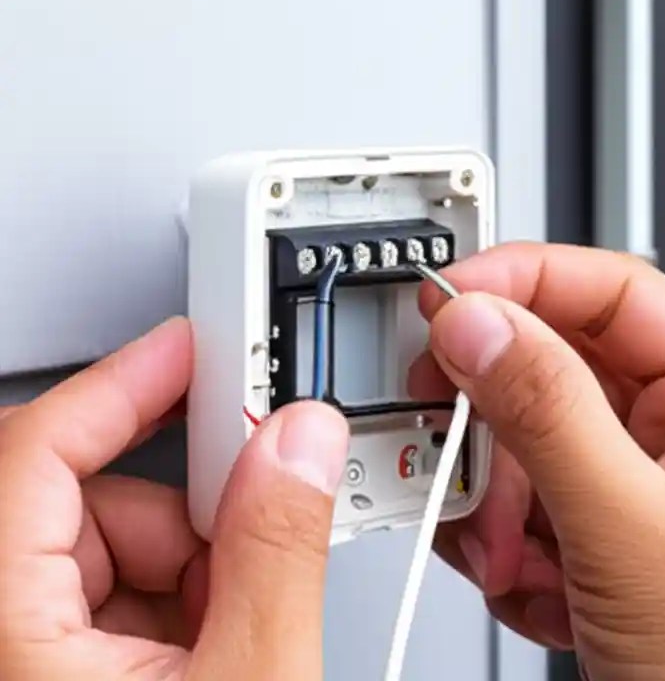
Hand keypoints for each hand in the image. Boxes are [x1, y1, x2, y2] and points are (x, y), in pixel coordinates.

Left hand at [0, 318, 349, 679]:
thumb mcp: (254, 678)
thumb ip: (276, 553)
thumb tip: (298, 445)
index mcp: (4, 633)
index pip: (29, 456)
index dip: (117, 387)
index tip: (188, 351)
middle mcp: (2, 637)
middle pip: (82, 504)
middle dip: (186, 514)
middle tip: (258, 514)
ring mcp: (29, 656)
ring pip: (108, 552)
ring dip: (192, 570)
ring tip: (236, 630)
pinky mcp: (58, 675)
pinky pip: (113, 602)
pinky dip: (180, 606)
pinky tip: (219, 647)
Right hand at [412, 244, 664, 680]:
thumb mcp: (633, 531)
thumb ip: (547, 416)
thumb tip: (479, 324)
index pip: (619, 296)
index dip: (528, 282)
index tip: (446, 296)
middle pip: (563, 373)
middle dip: (499, 420)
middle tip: (452, 437)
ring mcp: (648, 500)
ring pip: (535, 450)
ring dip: (501, 504)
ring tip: (511, 556)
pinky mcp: (611, 552)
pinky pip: (533, 513)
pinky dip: (513, 552)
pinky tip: (540, 594)